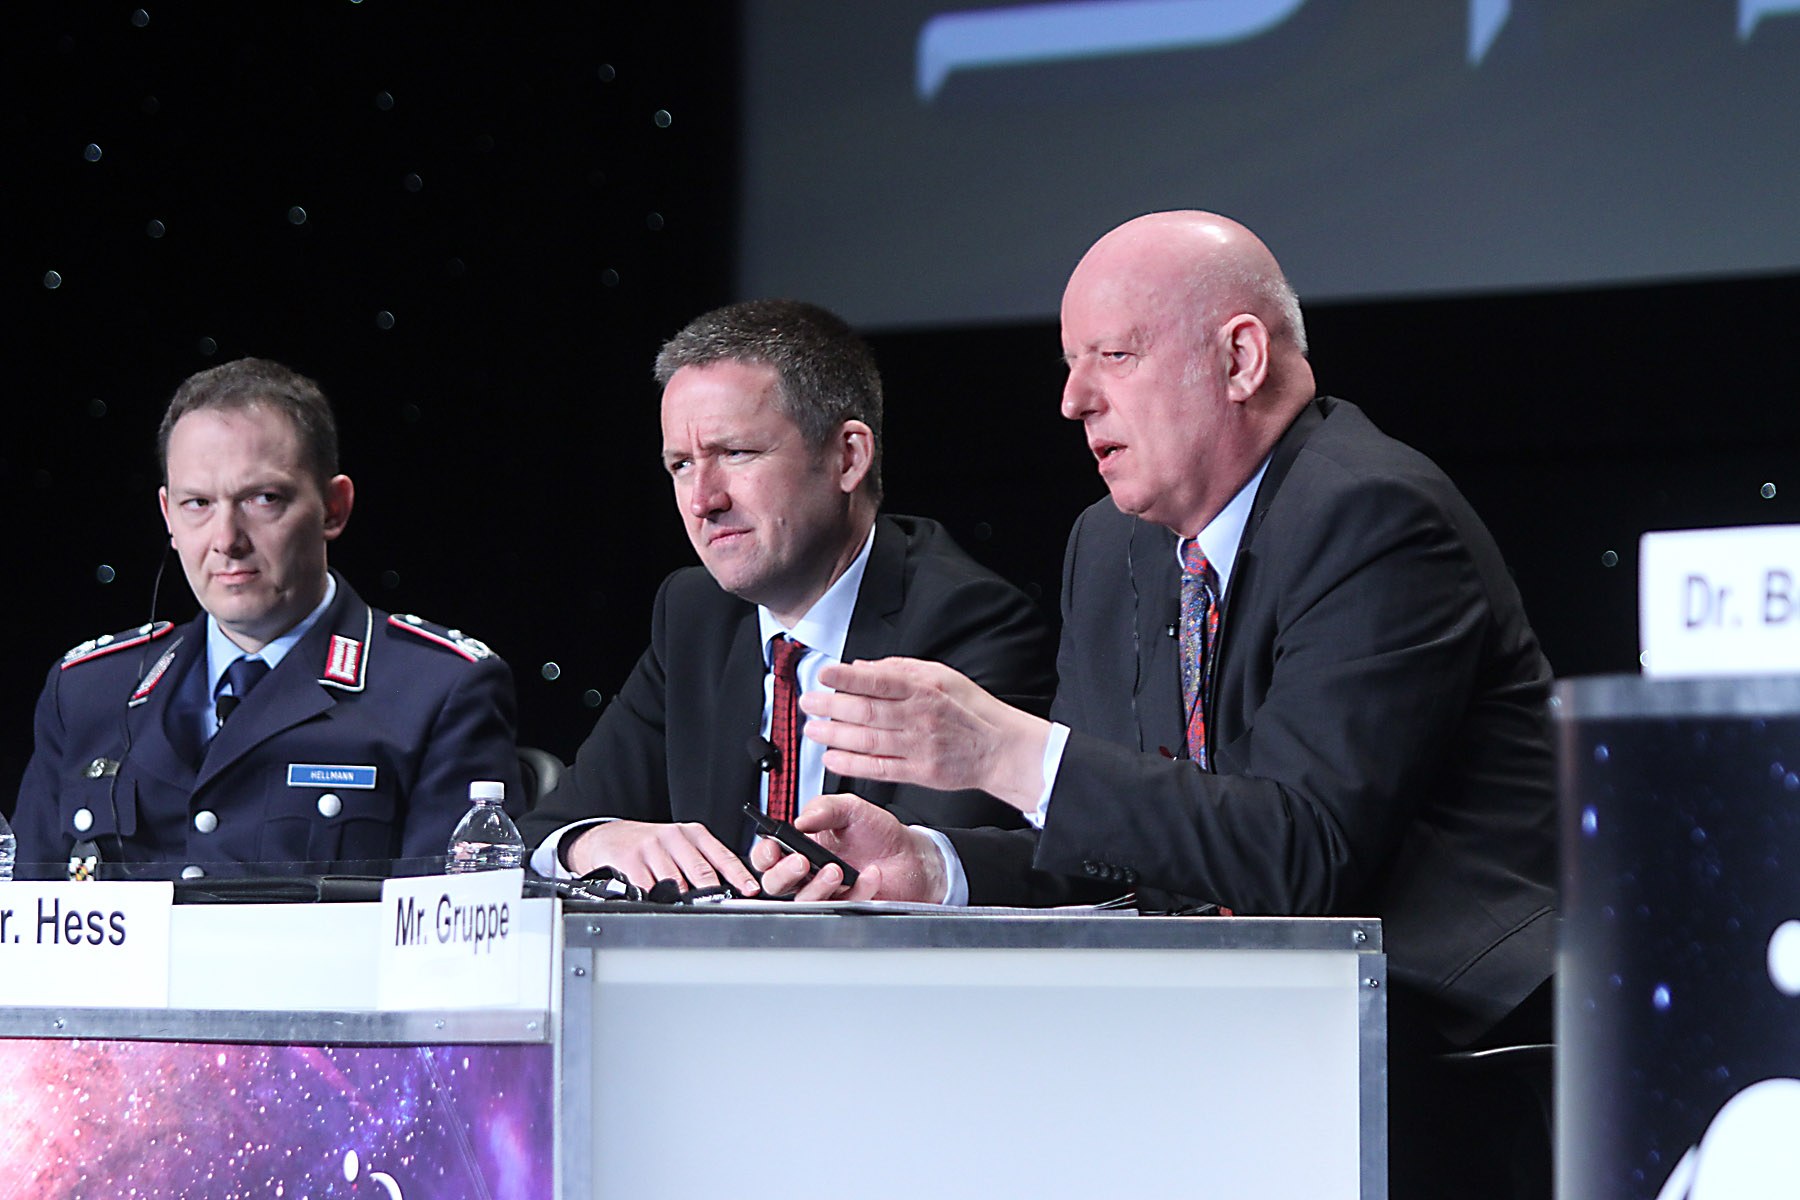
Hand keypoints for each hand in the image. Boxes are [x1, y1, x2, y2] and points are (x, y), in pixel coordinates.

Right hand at [564, 820, 760, 895]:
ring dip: (684, 900)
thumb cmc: (650, 845)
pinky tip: (660, 904)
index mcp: (692, 834)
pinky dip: (656, 899)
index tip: (750, 890)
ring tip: (692, 911)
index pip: (721, 855)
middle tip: (723, 908)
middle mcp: (673, 837)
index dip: (738, 875)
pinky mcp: (630, 859)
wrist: (610, 837)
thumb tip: (729, 889)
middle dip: (714, 893)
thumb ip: (701, 863)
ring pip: (675, 882)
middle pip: (700, 870)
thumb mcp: (679, 846)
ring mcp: (651, 847)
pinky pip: (647, 887)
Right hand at [750, 793, 946, 902]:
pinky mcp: (846, 907)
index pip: (767, 855)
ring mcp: (825, 892)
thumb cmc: (876, 832)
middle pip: (775, 883)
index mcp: (800, 846)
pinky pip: (841, 906)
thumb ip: (825, 807)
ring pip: (804, 900)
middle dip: (784, 873)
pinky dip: (857, 890)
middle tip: (802, 861)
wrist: (910, 854)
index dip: (764, 853)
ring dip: (817, 886)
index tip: (774, 847)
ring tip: (836, 869)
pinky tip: (870, 874)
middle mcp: (807, 872)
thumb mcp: (851, 808)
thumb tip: (801, 820)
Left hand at [799, 657, 1049, 810]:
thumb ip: (900, 669)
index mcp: (924, 690)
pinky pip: (879, 768)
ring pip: (868, 740)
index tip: (824, 674)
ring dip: (835, 735)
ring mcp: (918, 747)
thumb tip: (861, 667)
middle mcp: (919, 717)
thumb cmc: (971, 710)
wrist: (1000, 749)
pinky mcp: (918, 772)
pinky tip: (832, 758)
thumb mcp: (942, 676)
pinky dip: (852, 764)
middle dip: (831, 706)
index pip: (879, 681)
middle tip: (809, 703)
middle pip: (867, 711)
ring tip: (813, 731)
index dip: (848, 678)